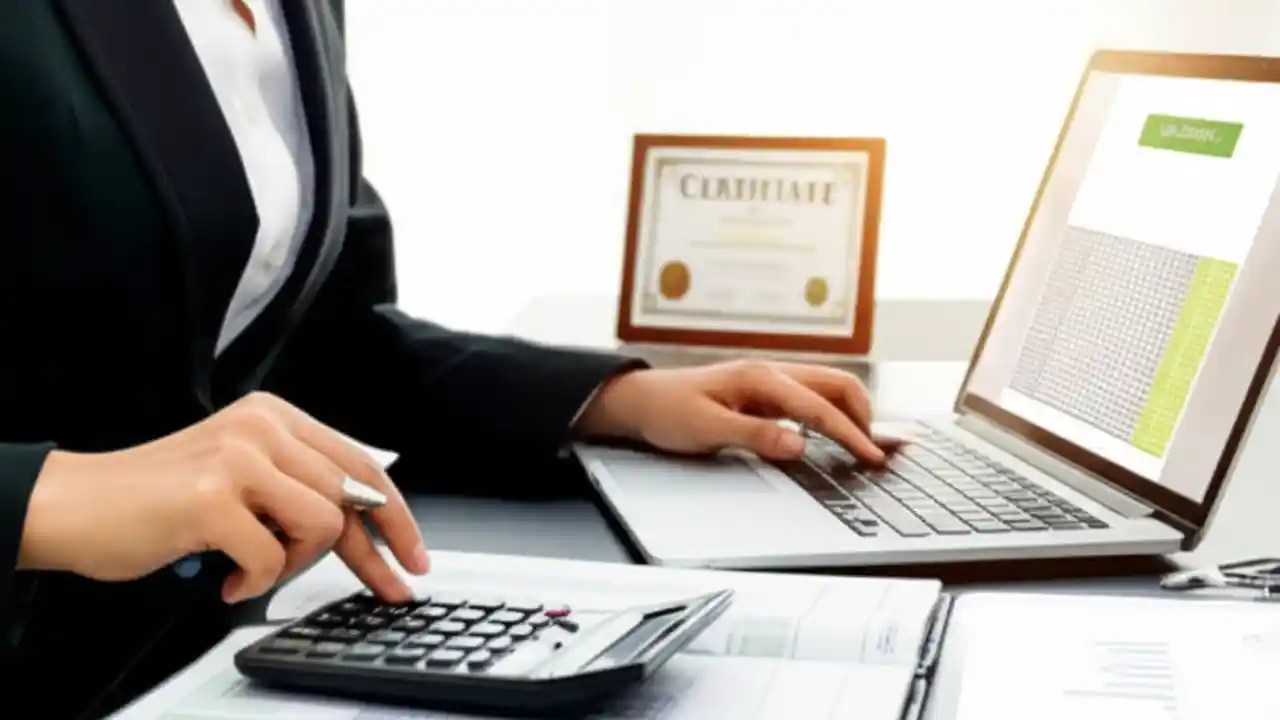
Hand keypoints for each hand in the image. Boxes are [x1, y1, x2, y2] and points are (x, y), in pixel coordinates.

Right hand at [18, 392, 426, 603]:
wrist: (76, 503)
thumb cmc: (157, 500)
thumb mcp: (242, 477)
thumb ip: (298, 489)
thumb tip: (370, 528)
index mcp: (276, 417)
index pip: (360, 464)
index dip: (396, 515)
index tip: (414, 554)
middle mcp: (263, 427)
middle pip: (355, 493)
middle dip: (375, 552)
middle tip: (387, 587)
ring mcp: (238, 458)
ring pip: (324, 523)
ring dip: (296, 563)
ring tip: (256, 566)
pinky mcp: (212, 497)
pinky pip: (273, 557)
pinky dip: (256, 581)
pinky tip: (229, 577)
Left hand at [575, 360, 894, 462]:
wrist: (641, 399)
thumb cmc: (668, 412)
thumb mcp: (707, 430)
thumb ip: (755, 436)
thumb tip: (799, 444)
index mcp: (760, 378)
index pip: (819, 407)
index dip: (850, 434)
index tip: (871, 457)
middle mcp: (771, 372)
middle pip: (838, 385)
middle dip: (863, 416)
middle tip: (874, 453)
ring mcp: (770, 379)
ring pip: (829, 387)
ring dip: (852, 412)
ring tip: (867, 444)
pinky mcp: (767, 390)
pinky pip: (813, 396)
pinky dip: (835, 412)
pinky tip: (839, 431)